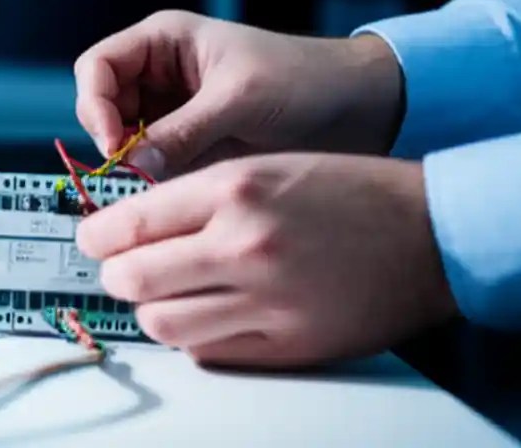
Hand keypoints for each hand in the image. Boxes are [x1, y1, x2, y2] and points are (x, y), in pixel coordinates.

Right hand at [74, 10, 404, 177]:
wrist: (361, 109)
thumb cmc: (306, 80)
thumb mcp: (239, 100)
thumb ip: (182, 131)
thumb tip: (132, 164)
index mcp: (164, 43)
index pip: (97, 67)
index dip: (96, 103)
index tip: (114, 142)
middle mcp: (161, 75)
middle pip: (102, 106)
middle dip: (111, 137)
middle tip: (131, 170)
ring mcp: (173, 111)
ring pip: (123, 139)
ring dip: (131, 162)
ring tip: (155, 182)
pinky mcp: (190, 143)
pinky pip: (152, 161)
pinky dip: (153, 178)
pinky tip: (171, 191)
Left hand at [75, 152, 456, 367]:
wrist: (429, 233)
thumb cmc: (346, 192)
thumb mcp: (261, 166)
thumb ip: (193, 196)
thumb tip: (126, 225)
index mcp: (233, 191)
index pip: (129, 222)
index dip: (96, 236)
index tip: (91, 240)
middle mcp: (244, 246)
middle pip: (133, 279)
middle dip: (113, 275)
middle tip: (118, 269)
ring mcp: (267, 302)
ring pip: (161, 323)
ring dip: (150, 310)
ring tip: (163, 294)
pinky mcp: (288, 345)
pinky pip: (207, 353)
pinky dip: (194, 337)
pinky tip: (207, 314)